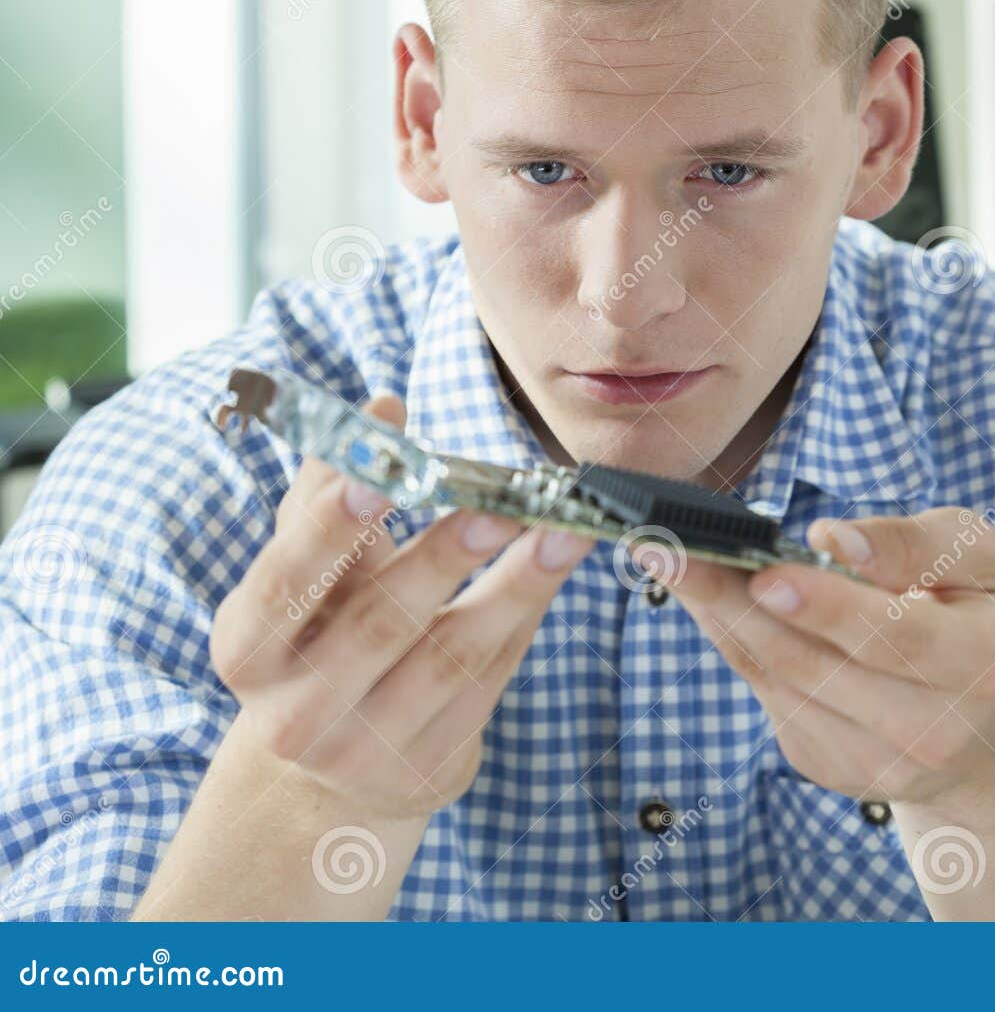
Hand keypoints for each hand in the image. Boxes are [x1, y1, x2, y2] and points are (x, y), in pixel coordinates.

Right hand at [210, 395, 593, 820]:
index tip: (382, 474)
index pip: (282, 582)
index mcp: (246, 649)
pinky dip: (524, 621)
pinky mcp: (427, 769)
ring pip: (450, 657)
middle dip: (446, 556)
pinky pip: (488, 683)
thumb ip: (334, 488)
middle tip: (504, 503)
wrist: (336, 761)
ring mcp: (362, 752)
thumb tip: (383, 408)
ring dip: (515, 588)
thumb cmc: (322, 633)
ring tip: (565, 532)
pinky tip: (554, 572)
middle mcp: (294, 712)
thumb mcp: (308, 569)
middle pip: (378, 622)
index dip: (329, 528)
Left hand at [650, 505, 994, 918]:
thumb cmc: (986, 623)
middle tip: (667, 547)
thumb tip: (828, 541)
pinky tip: (704, 594)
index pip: (893, 638)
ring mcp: (870, 763)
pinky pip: (767, 691)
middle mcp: (926, 731)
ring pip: (775, 679)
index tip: (765, 572)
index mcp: (980, 669)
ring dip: (715, 615)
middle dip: (732, 602)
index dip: (828, 608)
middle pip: (812, 664)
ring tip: (664, 557)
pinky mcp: (825, 766)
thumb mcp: (982, 564)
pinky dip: (733, 637)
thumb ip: (913, 543)